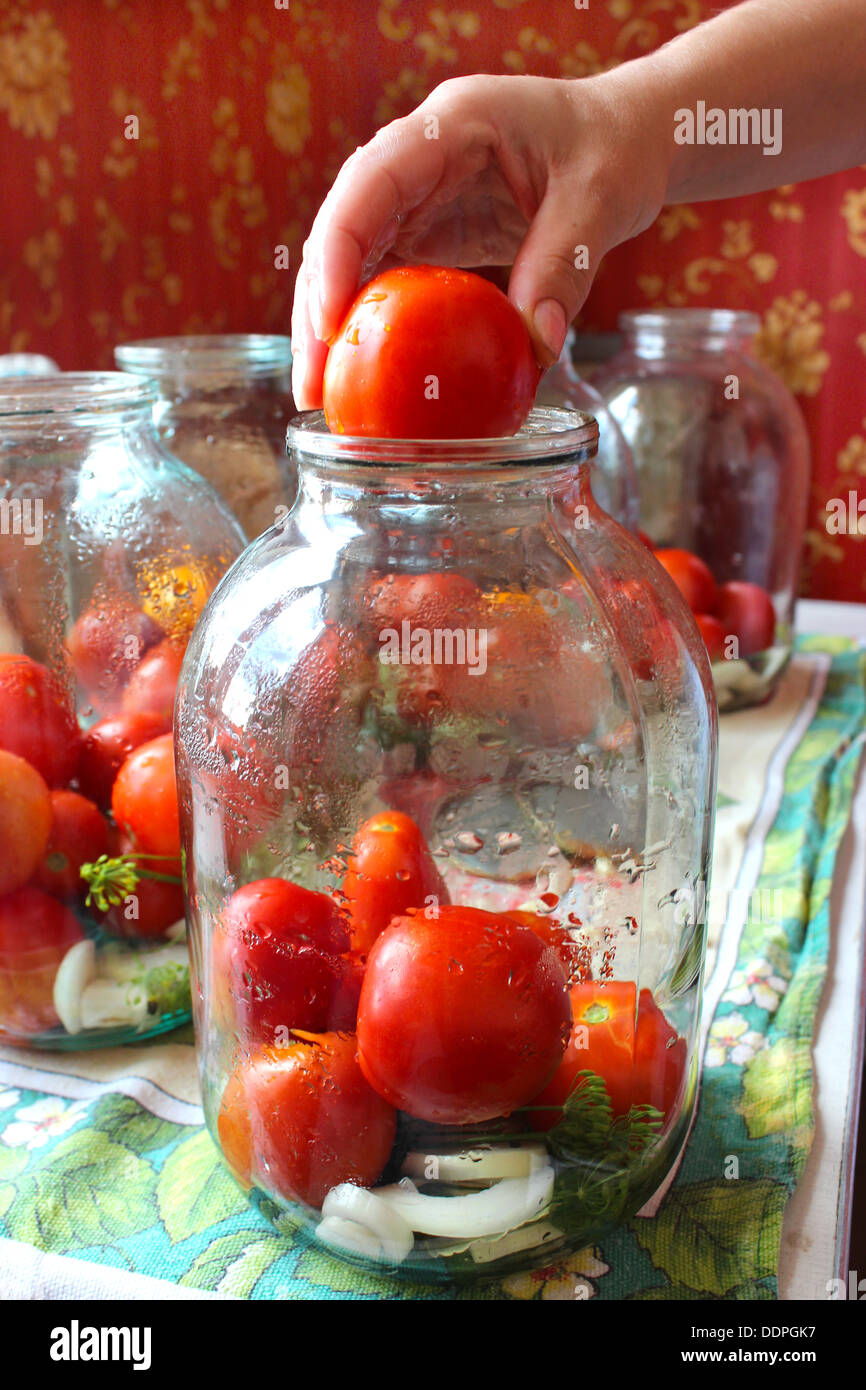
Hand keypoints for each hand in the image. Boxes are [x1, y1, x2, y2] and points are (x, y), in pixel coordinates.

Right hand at [291, 73, 669, 408]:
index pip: (368, 184)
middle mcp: (416, 160)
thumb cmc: (613, 148)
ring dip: (331, 329)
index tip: (330, 322)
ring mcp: (416, 200)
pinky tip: (362, 380)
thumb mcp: (599, 199)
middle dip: (316, 308)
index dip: (336, 251)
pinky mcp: (429, 237)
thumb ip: (565, 266)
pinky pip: (386, 285)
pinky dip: (371, 331)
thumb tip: (537, 347)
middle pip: (341, 232)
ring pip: (352, 263)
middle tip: (311, 386)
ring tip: (320, 397)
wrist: (625, 140)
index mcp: (449, 125)